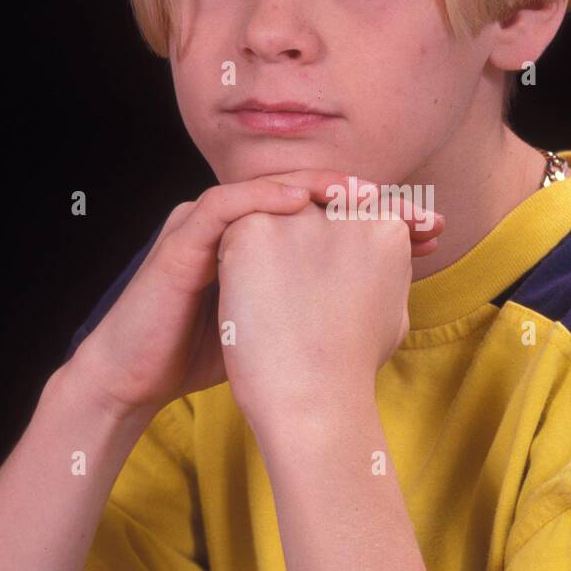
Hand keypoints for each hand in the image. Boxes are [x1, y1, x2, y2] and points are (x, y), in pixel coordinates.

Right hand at [70, 171, 442, 419]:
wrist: (137, 381)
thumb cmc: (204, 353)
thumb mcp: (279, 325)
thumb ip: (320, 305)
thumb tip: (383, 305)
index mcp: (262, 240)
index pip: (328, 215)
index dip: (379, 220)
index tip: (434, 234)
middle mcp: (237, 224)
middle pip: (310, 195)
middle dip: (368, 202)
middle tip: (421, 214)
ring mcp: (206, 225)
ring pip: (270, 188)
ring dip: (322, 189)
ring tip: (367, 197)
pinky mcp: (181, 241)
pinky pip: (224, 206)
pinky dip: (264, 200)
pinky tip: (302, 204)